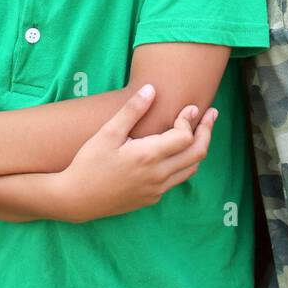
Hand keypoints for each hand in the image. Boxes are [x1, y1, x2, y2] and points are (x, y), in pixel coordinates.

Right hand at [60, 84, 215, 222]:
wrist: (75, 199)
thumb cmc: (88, 163)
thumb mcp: (107, 133)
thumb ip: (131, 111)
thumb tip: (151, 88)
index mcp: (148, 156)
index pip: (185, 136)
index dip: (190, 120)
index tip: (189, 108)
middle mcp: (158, 175)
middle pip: (198, 153)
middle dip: (207, 131)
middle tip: (212, 114)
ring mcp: (157, 190)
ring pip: (191, 169)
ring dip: (199, 148)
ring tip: (201, 131)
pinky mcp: (152, 198)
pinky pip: (177, 179)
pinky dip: (185, 163)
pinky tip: (178, 151)